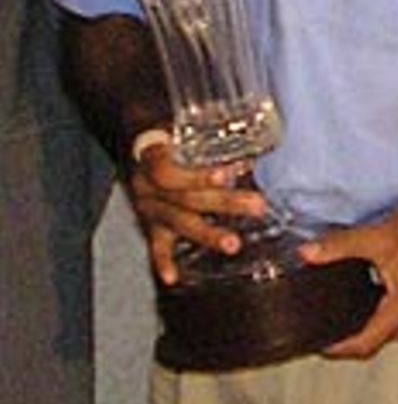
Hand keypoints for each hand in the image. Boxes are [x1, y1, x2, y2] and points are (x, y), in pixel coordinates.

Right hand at [128, 143, 268, 285]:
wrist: (135, 138)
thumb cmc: (165, 129)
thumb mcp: (182, 125)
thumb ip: (213, 135)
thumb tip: (257, 144)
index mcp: (151, 158)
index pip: (169, 171)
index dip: (198, 175)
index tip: (229, 174)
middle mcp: (147, 185)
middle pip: (186, 198)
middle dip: (224, 203)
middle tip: (256, 206)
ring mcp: (148, 207)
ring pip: (179, 222)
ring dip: (207, 234)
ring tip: (233, 244)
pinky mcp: (149, 224)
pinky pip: (155, 246)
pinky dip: (162, 262)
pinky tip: (172, 278)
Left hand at [299, 194, 397, 359]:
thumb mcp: (378, 237)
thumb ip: (339, 246)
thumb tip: (307, 254)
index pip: (363, 345)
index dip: (334, 349)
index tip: (313, 343)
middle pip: (369, 343)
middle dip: (342, 338)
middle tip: (317, 326)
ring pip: (378, 334)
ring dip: (356, 327)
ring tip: (331, 314)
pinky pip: (387, 324)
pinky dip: (369, 317)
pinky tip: (356, 300)